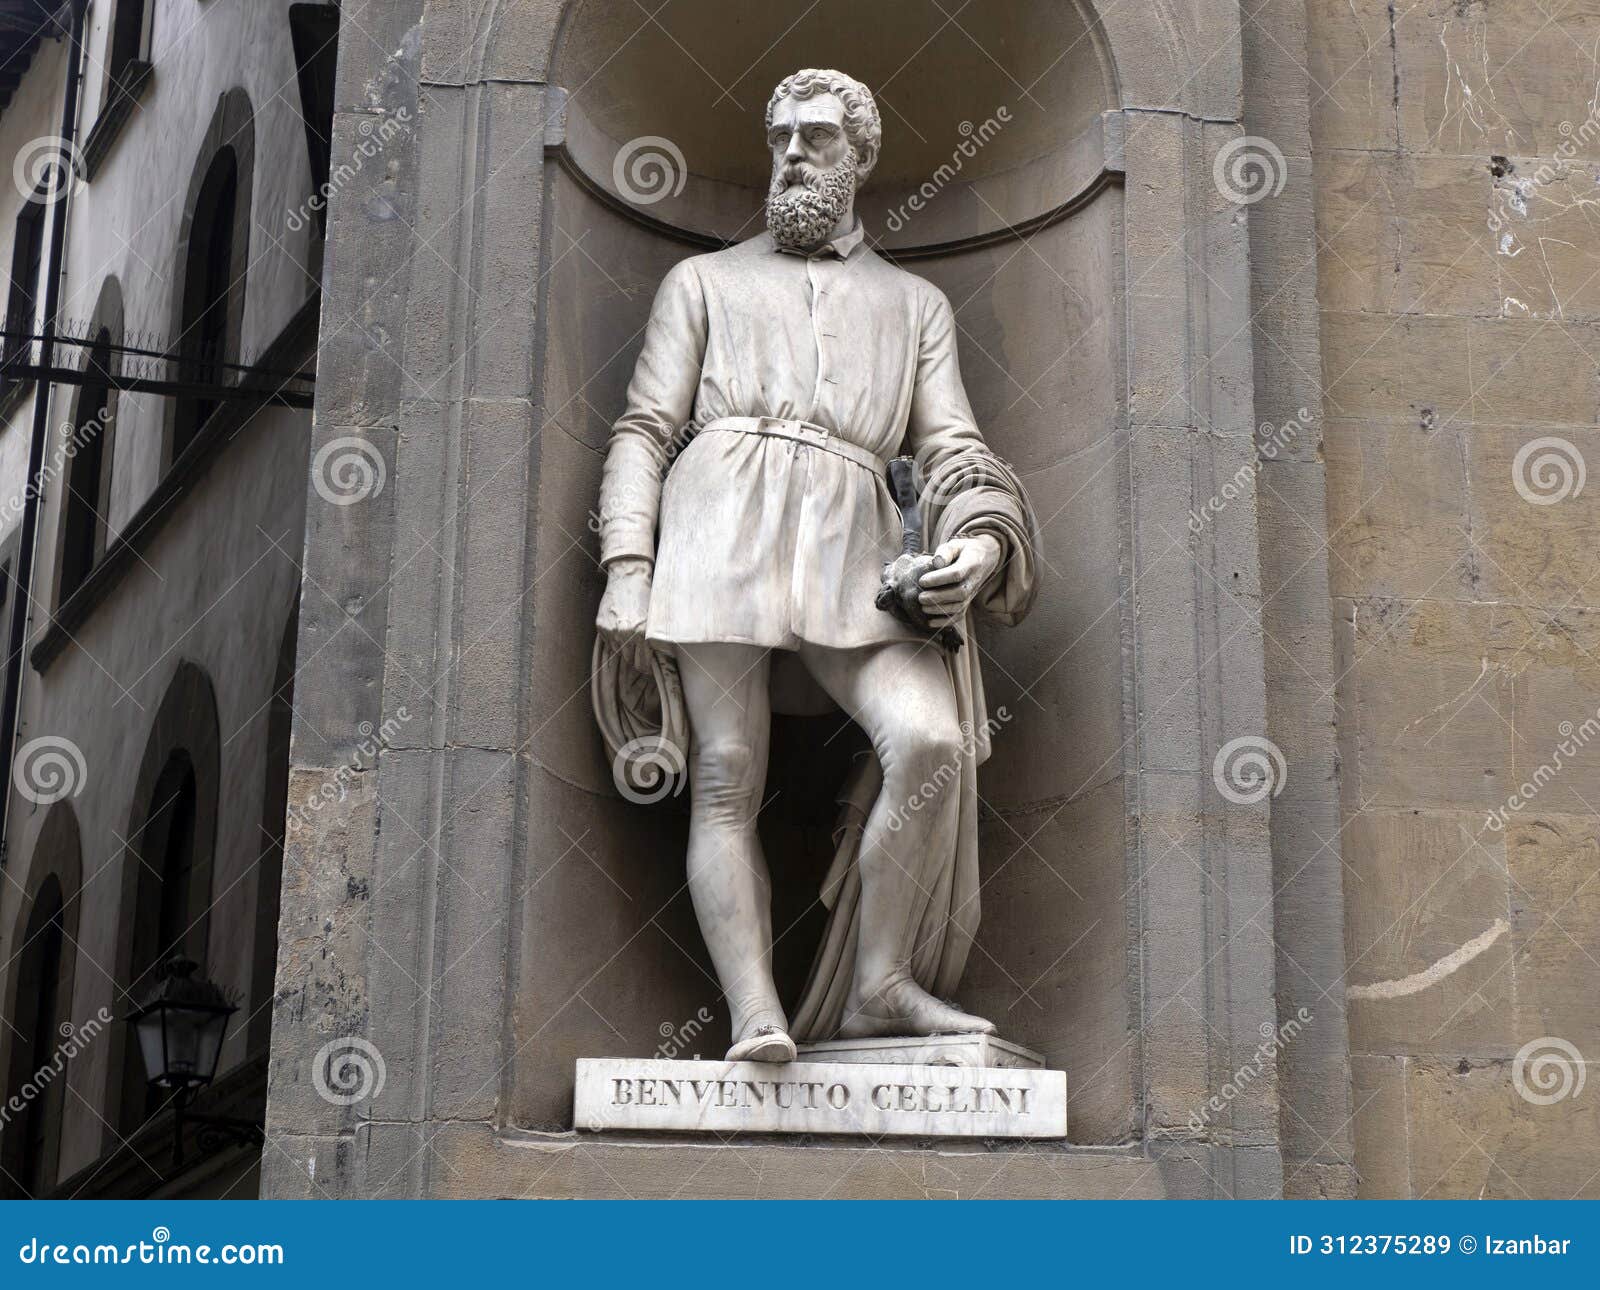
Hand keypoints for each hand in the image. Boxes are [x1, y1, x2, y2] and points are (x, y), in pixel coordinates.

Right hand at [597, 557, 653, 672]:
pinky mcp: (601, 625)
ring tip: (631, 636)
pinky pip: (609, 641)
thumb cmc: (645, 596)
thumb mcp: (654, 619)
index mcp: (642, 634)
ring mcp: (612, 630)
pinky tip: (621, 627)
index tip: (648, 668)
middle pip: (630, 660)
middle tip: (641, 654)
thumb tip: (657, 658)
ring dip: (625, 648)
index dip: (646, 667)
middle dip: (636, 658)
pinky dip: (615, 638)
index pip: (642, 663)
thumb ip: (654, 640)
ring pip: (619, 651)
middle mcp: (625, 634)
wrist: (628, 577)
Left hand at [917, 535, 1001, 628]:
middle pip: (959, 593)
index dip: (939, 578)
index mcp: (971, 564)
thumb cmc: (965, 550)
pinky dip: (945, 622)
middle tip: (920, 597)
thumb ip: (945, 551)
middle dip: (938, 597)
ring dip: (940, 610)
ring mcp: (972, 593)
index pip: (956, 574)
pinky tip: (930, 622)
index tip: (922, 580)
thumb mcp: (956, 544)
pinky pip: (959, 615)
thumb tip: (935, 562)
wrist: (984, 558)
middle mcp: (973, 581)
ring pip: (959, 606)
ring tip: (923, 607)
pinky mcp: (967, 602)